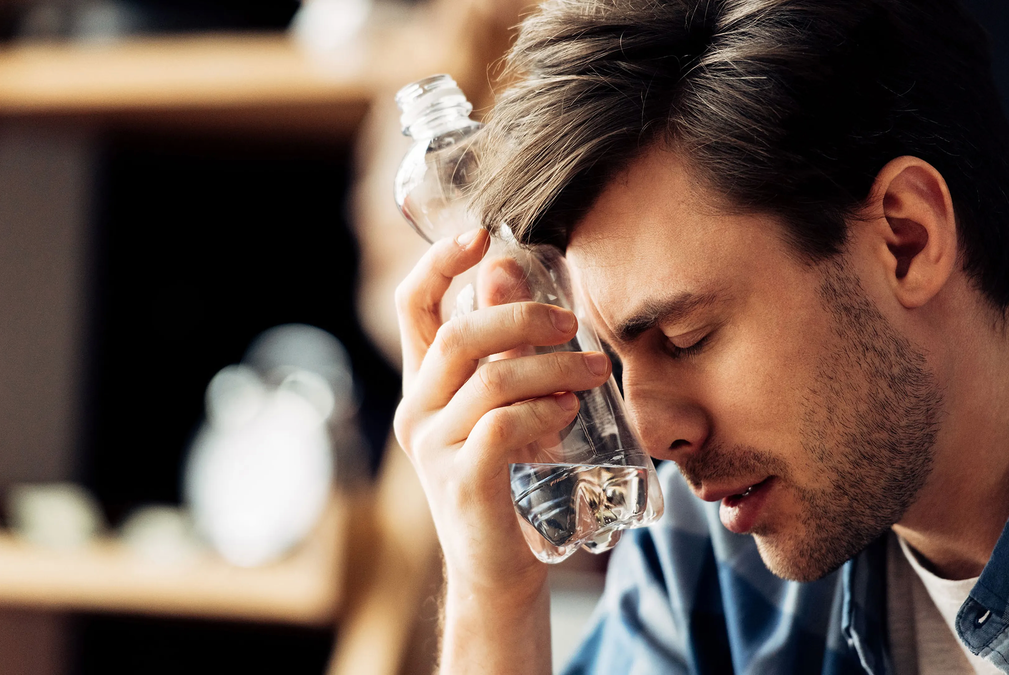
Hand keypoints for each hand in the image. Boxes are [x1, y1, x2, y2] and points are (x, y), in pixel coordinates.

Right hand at [393, 227, 612, 598]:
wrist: (498, 568)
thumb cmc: (508, 476)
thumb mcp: (506, 402)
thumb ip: (505, 346)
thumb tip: (507, 268)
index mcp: (423, 384)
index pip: (413, 307)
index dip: (438, 262)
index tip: (481, 235)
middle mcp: (416, 411)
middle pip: (458, 337)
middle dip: (521, 318)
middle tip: (572, 324)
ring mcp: (433, 450)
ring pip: (491, 382)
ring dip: (552, 368)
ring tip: (595, 372)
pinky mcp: (461, 483)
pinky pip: (502, 427)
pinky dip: (542, 411)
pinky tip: (567, 413)